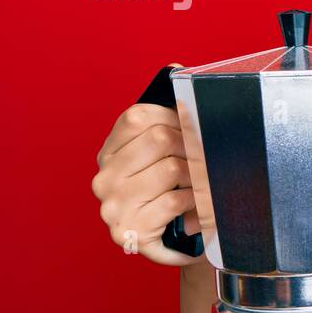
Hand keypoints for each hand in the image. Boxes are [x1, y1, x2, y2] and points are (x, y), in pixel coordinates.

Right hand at [92, 64, 201, 266]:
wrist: (172, 243)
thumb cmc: (171, 192)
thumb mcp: (164, 155)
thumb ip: (167, 116)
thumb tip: (177, 69)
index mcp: (110, 151)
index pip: (138, 116)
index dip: (175, 117)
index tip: (192, 127)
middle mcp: (104, 176)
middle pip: (161, 138)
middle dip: (192, 147)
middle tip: (206, 159)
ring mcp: (113, 204)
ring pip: (172, 168)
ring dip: (198, 177)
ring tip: (201, 185)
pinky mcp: (129, 231)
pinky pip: (176, 200)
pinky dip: (195, 201)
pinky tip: (196, 206)